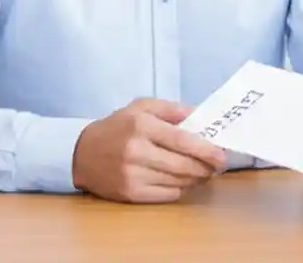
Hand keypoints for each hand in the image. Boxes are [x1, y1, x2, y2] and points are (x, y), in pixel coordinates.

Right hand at [72, 98, 226, 202]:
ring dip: (197, 179)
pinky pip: (167, 195)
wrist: (81, 153)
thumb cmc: (117, 127)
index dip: (207, 150)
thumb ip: (173, 109)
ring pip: (178, 181)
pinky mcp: (130, 193)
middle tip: (218, 166)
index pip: (183, 140)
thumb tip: (202, 115)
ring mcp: (132, 175)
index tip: (222, 155)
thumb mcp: (141, 107)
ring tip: (205, 173)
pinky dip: (181, 189)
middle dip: (206, 167)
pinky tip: (185, 182)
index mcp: (142, 125)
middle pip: (183, 164)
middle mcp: (136, 151)